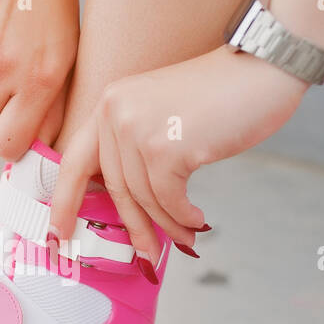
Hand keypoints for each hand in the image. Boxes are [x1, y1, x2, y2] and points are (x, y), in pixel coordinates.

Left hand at [50, 46, 308, 257]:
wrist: (264, 67)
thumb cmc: (222, 95)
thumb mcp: (162, 112)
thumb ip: (137, 145)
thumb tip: (130, 203)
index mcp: (111, 102)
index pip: (76, 160)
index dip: (63, 201)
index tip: (59, 233)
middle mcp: (116, 112)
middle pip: (114, 187)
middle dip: (131, 227)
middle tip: (143, 256)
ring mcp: (138, 129)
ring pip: (144, 198)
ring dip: (167, 225)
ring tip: (187, 237)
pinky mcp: (166, 148)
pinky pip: (168, 200)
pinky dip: (183, 217)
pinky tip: (199, 221)